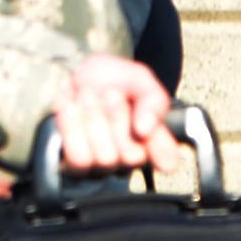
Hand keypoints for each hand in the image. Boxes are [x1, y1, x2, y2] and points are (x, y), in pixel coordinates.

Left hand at [42, 57, 171, 180]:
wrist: (76, 72)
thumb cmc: (113, 81)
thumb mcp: (140, 81)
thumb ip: (152, 103)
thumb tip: (146, 130)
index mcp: (153, 142)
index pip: (168, 160)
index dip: (158, 146)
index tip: (142, 122)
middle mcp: (130, 161)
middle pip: (131, 157)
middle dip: (117, 116)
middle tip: (110, 92)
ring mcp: (103, 168)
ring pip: (105, 159)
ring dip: (94, 119)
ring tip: (89, 95)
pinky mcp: (75, 167)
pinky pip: (79, 159)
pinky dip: (73, 126)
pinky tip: (72, 106)